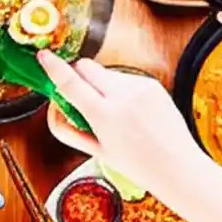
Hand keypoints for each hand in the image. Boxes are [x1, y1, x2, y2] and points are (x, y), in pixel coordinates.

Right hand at [38, 51, 203, 190]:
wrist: (177, 165)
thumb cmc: (138, 165)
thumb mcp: (98, 152)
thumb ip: (71, 129)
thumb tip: (55, 109)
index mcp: (104, 116)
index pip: (71, 83)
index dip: (54, 67)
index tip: (44, 57)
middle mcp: (122, 96)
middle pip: (87, 67)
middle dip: (77, 75)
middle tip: (80, 95)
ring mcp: (139, 87)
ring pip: (106, 73)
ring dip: (101, 86)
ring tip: (116, 114)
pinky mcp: (152, 83)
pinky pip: (126, 79)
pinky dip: (122, 90)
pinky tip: (133, 112)